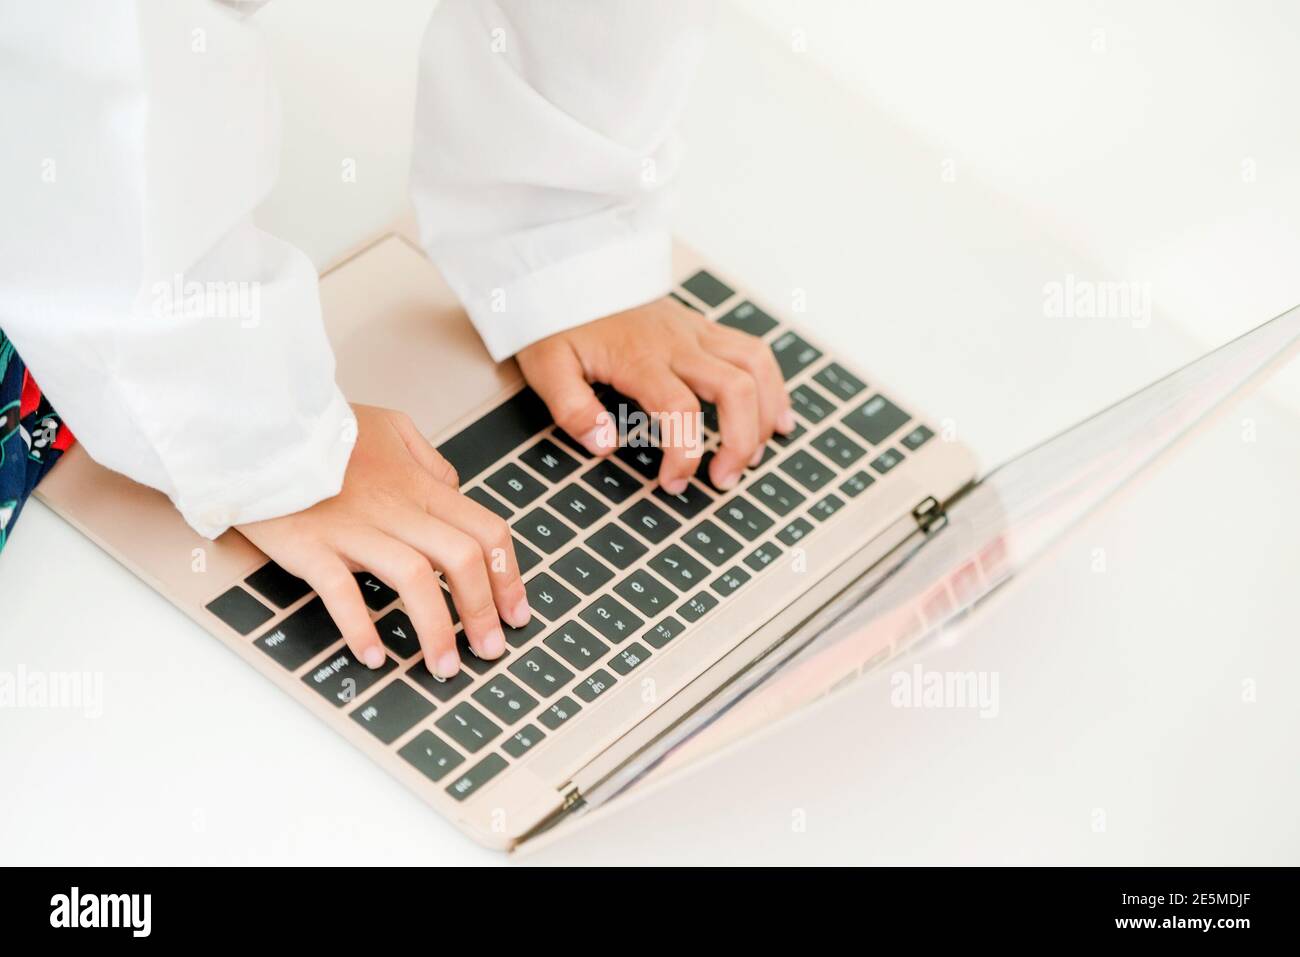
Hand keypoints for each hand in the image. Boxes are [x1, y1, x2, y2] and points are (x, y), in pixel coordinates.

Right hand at [237, 404, 528, 677]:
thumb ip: (429, 461)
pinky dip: (360, 626)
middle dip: (483, 612)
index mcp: (419, 485)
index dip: (509, 576)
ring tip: (444, 667)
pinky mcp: (311, 544)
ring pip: (415, 579)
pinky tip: (373, 655)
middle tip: (490, 651)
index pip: (486, 531)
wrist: (258, 424)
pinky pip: (342, 590)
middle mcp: (396, 507)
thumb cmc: (322, 430)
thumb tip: (456, 492)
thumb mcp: (391, 428)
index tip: (516, 613)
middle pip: (461, 559)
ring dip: (436, 630)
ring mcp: (353, 527)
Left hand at [517, 297, 794, 491]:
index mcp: (640, 357)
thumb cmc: (556, 321)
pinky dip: (772, 386)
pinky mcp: (701, 327)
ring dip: (765, 414)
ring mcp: (695, 331)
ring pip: (756, 365)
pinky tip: (775, 417)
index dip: (686, 454)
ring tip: (754, 456)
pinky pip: (752, 351)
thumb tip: (605, 445)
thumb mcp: (545, 367)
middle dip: (741, 441)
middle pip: (736, 388)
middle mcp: (678, 342)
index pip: (681, 410)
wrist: (566, 269)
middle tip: (724, 480)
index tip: (672, 483)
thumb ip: (572, 408)